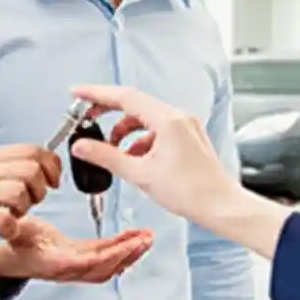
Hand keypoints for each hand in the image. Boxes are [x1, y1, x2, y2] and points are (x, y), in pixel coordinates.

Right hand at [0, 145, 60, 258]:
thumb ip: (3, 169)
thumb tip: (39, 166)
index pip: (33, 150)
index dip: (51, 167)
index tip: (52, 183)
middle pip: (31, 171)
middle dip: (40, 191)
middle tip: (29, 205)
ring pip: (20, 193)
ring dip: (24, 211)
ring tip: (11, 218)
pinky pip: (3, 220)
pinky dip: (10, 230)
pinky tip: (2, 232)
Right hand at [0, 216, 152, 281]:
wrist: (6, 259)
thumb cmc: (11, 246)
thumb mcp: (13, 234)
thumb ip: (15, 231)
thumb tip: (10, 225)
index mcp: (55, 263)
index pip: (87, 262)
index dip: (108, 255)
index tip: (125, 245)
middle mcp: (69, 269)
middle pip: (104, 266)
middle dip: (127, 254)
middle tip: (145, 239)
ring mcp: (76, 266)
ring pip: (108, 265)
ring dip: (129, 253)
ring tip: (146, 238)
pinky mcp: (79, 258)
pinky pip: (104, 257)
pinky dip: (121, 248)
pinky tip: (134, 237)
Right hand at [65, 85, 237, 221]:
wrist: (220, 206)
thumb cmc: (191, 192)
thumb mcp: (140, 174)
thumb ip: (107, 157)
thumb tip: (83, 146)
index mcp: (168, 120)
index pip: (125, 97)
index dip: (98, 94)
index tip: (78, 92)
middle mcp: (179, 117)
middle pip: (135, 105)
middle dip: (109, 112)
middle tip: (87, 118)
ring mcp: (186, 127)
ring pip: (146, 119)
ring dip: (125, 131)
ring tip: (111, 149)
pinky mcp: (188, 138)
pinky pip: (158, 131)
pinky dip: (141, 140)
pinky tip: (133, 158)